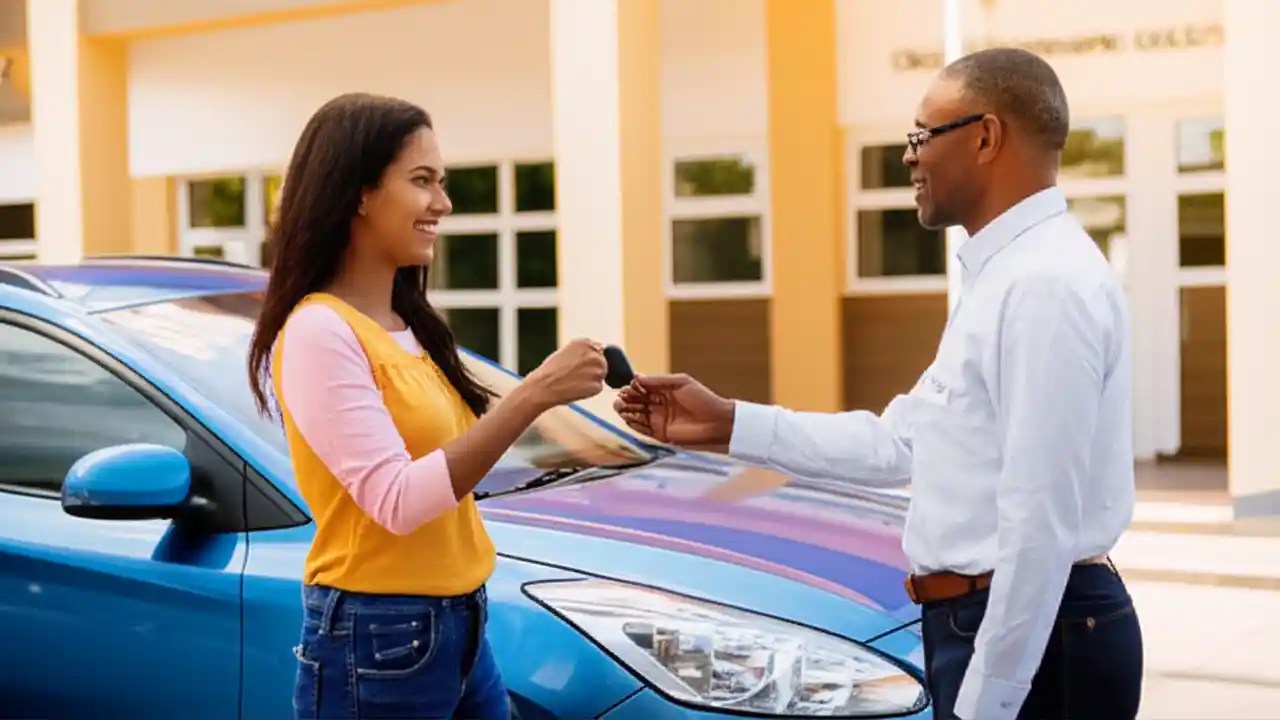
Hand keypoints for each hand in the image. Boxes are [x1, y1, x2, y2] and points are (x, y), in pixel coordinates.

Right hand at [521, 338, 606, 409]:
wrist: (541, 387)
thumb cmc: (550, 371)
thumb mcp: (567, 352)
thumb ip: (583, 352)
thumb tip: (598, 354)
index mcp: (585, 342)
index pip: (598, 350)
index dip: (587, 361)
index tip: (576, 366)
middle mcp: (595, 354)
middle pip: (602, 363)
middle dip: (592, 370)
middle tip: (574, 376)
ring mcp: (598, 370)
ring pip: (601, 376)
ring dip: (590, 381)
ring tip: (573, 382)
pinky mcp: (597, 385)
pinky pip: (597, 388)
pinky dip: (588, 391)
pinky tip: (574, 389)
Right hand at [613, 374, 734, 451]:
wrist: (717, 422)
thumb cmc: (703, 399)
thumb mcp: (681, 382)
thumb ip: (659, 381)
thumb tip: (637, 377)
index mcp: (663, 392)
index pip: (643, 389)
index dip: (633, 388)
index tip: (627, 387)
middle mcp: (659, 406)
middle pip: (637, 402)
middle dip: (627, 400)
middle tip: (619, 398)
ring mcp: (659, 420)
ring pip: (637, 415)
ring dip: (627, 412)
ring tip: (619, 408)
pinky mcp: (660, 434)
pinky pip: (643, 429)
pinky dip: (634, 424)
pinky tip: (628, 419)